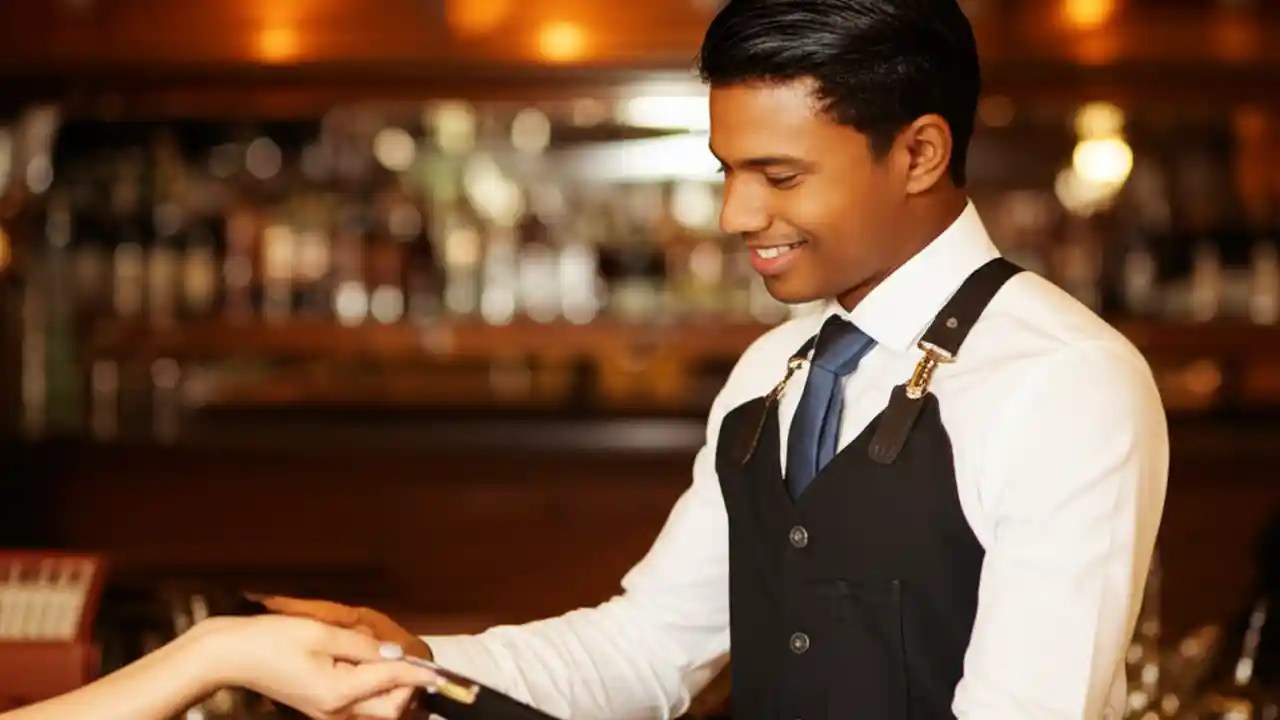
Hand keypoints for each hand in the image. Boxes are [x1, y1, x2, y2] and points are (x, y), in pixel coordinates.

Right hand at [256, 596, 430, 718]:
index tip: (439, 671)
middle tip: (409, 661)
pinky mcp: (320, 708)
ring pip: (374, 711)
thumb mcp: (322, 633)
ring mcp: (326, 713)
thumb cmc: (272, 640)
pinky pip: (357, 705)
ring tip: (384, 660)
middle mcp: (335, 711)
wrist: (231, 655)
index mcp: (339, 692)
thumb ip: (363, 646)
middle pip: (388, 709)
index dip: (417, 674)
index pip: (392, 683)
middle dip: (405, 688)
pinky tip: (363, 664)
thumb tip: (393, 653)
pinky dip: (370, 689)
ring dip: (388, 689)